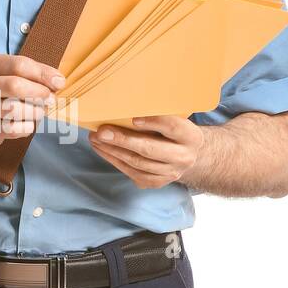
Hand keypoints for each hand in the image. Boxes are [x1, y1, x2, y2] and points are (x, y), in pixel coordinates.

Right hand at [0, 54, 64, 149]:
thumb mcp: (7, 74)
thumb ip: (32, 73)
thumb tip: (58, 81)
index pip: (19, 64)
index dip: (43, 74)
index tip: (59, 82)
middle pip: (15, 85)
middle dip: (39, 93)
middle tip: (51, 100)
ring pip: (13, 109)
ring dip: (34, 112)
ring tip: (40, 112)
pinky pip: (11, 129)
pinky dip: (26, 127)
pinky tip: (28, 124)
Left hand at [88, 115, 204, 189]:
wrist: (191, 156)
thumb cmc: (176, 132)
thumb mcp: (177, 120)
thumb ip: (159, 115)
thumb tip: (126, 105)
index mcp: (191, 136)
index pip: (172, 127)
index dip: (153, 122)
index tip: (133, 118)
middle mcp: (183, 157)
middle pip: (150, 149)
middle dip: (123, 140)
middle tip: (102, 132)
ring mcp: (170, 173)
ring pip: (138, 163)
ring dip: (113, 151)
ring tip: (96, 139)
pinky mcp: (157, 182)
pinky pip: (133, 173)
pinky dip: (115, 161)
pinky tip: (103, 150)